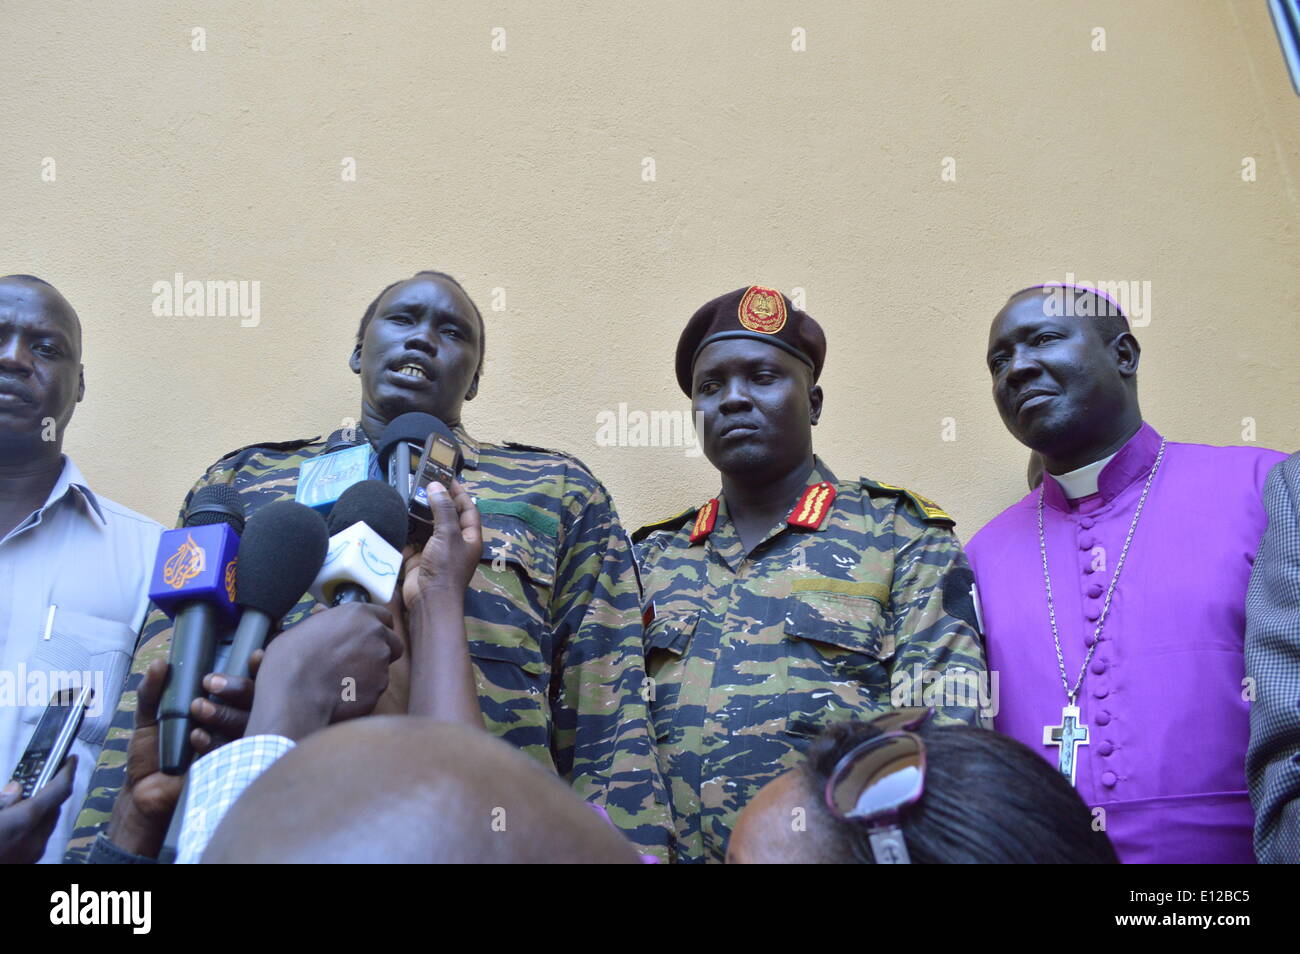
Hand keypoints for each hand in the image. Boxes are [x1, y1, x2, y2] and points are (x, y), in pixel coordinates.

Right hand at [0, 757, 75, 862]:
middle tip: (37, 781)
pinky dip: (33, 827)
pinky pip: (38, 839)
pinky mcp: (29, 862)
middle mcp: (37, 837)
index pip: (60, 789)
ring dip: (40, 811)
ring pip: (47, 825)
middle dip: (49, 792)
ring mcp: (34, 853)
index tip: (71, 759)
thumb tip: (16, 788)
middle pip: (54, 808)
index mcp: (26, 819)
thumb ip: (2, 799)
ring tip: (21, 804)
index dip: (68, 771)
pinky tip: (15, 825)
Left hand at [106, 655, 260, 857]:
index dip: (258, 670)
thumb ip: (152, 690)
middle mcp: (234, 725)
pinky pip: (229, 754)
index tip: (255, 656)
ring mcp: (234, 749)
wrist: (140, 790)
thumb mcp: (148, 716)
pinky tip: (195, 737)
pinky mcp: (226, 772)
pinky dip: (211, 742)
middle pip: (256, 702)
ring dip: (223, 714)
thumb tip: (159, 663)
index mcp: (222, 708)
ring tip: (196, 708)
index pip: (248, 686)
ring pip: (247, 726)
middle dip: (236, 689)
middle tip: (210, 683)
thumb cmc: (151, 751)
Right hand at [245, 602, 402, 741]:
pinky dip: (365, 692)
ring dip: (372, 673)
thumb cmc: (290, 660)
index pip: (384, 617)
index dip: (376, 629)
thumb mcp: (303, 628)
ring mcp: (381, 660)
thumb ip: (325, 620)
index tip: (366, 638)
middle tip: (359, 662)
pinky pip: (377, 688)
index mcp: (357, 613)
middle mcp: (376, 633)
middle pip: (392, 642)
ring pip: (385, 667)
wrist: (294, 695)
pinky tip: (344, 694)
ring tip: (345, 681)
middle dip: (381, 651)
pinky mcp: (381, 686)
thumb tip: (323, 614)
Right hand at [401, 478, 482, 611]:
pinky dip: (407, 529)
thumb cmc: (446, 567)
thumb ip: (443, 509)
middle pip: (447, 517)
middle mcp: (454, 543)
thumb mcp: (448, 534)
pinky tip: (398, 516)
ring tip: (409, 496)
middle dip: (437, 502)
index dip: (459, 493)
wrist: (429, 600)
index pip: (468, 509)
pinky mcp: (418, 559)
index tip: (448, 478)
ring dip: (420, 514)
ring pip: (428, 527)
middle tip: (423, 484)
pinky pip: (413, 540)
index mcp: (469, 538)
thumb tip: (436, 486)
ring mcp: (435, 551)